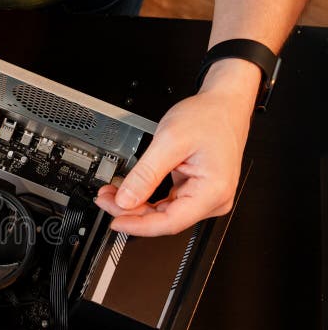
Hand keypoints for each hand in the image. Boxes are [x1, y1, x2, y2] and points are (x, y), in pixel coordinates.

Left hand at [94, 59, 260, 235]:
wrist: (224, 104)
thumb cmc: (208, 117)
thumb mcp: (169, 141)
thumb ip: (145, 174)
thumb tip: (125, 200)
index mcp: (213, 191)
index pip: (170, 222)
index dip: (138, 225)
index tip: (115, 221)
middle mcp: (213, 199)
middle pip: (164, 219)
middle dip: (131, 212)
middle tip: (105, 200)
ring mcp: (205, 197)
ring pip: (162, 213)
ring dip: (135, 207)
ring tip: (111, 195)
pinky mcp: (196, 191)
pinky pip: (166, 203)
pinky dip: (145, 199)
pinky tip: (128, 193)